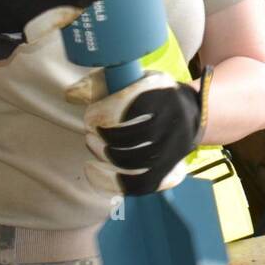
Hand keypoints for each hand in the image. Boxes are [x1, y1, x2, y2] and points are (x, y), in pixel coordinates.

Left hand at [68, 69, 208, 196]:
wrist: (195, 114)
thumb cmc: (154, 95)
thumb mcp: (136, 80)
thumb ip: (104, 85)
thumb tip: (69, 95)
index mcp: (166, 94)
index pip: (136, 105)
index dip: (107, 113)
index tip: (91, 118)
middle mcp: (176, 121)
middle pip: (138, 136)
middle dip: (106, 138)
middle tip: (90, 135)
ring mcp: (175, 148)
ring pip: (140, 162)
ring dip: (109, 158)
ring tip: (93, 150)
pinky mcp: (171, 168)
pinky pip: (144, 183)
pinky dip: (117, 183)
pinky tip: (96, 174)